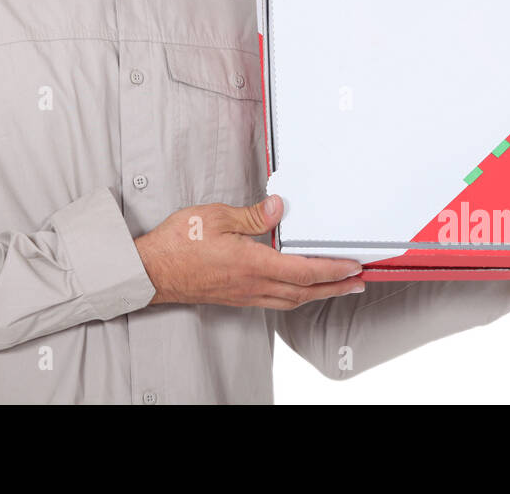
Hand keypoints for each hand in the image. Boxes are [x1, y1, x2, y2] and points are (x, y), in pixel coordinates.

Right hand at [135, 195, 365, 309]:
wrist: (151, 271)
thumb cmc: (177, 244)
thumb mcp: (215, 217)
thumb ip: (251, 216)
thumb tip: (278, 209)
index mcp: (252, 264)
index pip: (304, 270)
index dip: (333, 269)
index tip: (353, 266)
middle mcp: (253, 285)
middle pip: (305, 291)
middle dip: (336, 287)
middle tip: (358, 282)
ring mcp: (244, 294)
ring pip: (291, 300)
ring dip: (319, 295)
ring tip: (336, 288)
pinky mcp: (235, 297)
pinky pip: (275, 302)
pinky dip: (295, 297)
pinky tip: (297, 291)